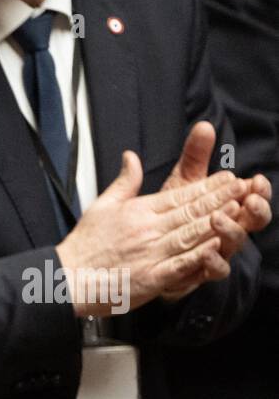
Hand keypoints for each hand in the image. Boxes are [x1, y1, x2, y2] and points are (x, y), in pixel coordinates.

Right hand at [56, 150, 245, 315]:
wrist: (66, 279)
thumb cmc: (83, 247)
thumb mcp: (101, 205)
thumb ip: (124, 182)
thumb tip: (131, 157)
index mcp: (138, 211)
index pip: (180, 195)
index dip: (208, 186)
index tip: (228, 177)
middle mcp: (147, 229)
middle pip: (190, 211)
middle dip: (221, 198)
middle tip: (244, 187)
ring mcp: (150, 254)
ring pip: (190, 233)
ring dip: (217, 221)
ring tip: (239, 209)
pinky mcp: (150, 277)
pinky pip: (180, 263)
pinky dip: (199, 254)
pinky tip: (216, 245)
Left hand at [158, 121, 272, 298]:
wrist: (141, 253)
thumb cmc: (168, 217)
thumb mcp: (181, 183)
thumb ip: (194, 157)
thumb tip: (203, 126)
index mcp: (226, 207)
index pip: (250, 196)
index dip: (257, 190)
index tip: (256, 180)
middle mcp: (227, 229)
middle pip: (252, 220)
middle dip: (255, 209)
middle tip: (249, 199)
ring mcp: (215, 252)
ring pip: (235, 244)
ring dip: (231, 231)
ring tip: (219, 218)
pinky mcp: (198, 272)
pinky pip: (213, 270)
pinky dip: (213, 261)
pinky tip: (209, 251)